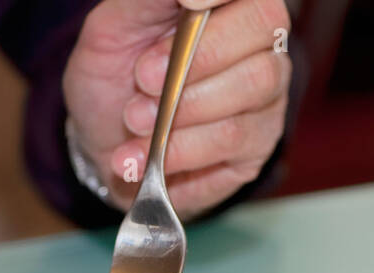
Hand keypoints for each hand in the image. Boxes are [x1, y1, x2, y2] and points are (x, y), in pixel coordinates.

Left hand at [63, 0, 291, 219]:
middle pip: (260, 26)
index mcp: (229, 1)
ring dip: (181, 109)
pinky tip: (140, 155)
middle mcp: (260, 40)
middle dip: (195, 56)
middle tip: (143, 79)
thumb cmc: (118, 74)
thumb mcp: (117, 26)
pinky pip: (231, 139)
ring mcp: (267, 92)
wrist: (107, 141)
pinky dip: (177, 149)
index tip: (185, 3)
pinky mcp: (258, 143)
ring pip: (249, 85)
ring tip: (133, 121)